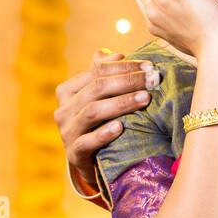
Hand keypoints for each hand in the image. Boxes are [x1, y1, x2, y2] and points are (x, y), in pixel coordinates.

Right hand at [54, 49, 158, 192]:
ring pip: (92, 112)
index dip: (124, 66)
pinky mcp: (74, 154)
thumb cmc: (99, 123)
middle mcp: (63, 109)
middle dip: (128, 81)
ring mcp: (66, 132)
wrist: (92, 163)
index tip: (150, 66)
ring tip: (145, 99)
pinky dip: (103, 134)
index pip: (97, 70)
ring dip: (121, 103)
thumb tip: (118, 54)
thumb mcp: (101, 98)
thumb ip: (105, 74)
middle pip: (96, 88)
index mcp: (68, 90)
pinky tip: (121, 127)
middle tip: (154, 80)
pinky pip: (86, 142)